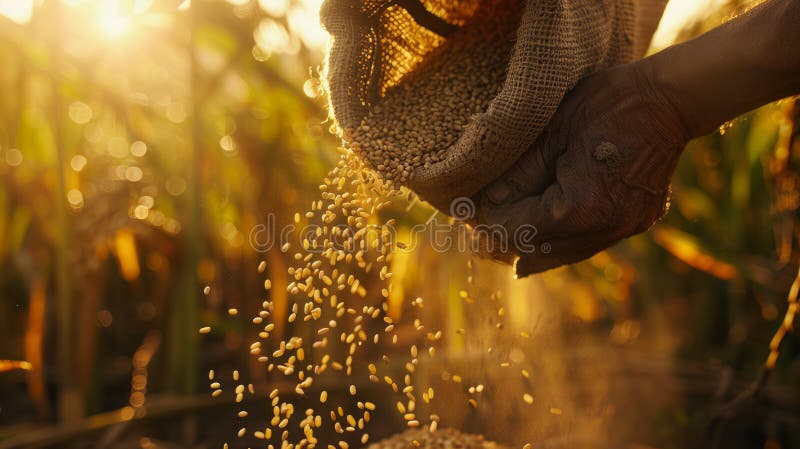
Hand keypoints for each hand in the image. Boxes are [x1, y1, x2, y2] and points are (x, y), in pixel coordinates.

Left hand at [476, 62, 689, 276]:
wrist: (669, 99)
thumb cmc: (608, 104)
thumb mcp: (552, 132)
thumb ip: (520, 173)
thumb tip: (490, 200)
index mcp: (582, 208)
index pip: (522, 230)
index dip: (492, 224)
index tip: (470, 217)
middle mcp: (606, 228)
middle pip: (541, 250)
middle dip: (509, 240)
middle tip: (481, 231)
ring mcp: (625, 229)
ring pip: (565, 253)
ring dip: (534, 245)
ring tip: (504, 236)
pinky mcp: (636, 222)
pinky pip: (588, 242)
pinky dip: (561, 239)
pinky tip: (542, 234)